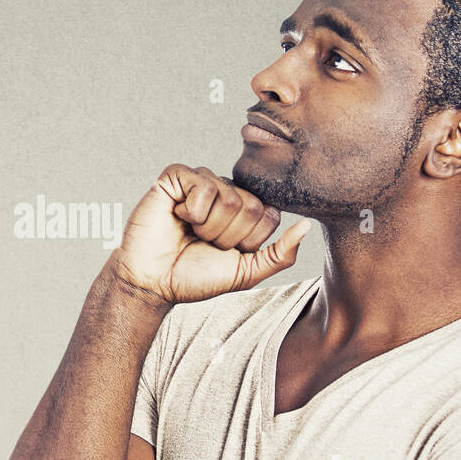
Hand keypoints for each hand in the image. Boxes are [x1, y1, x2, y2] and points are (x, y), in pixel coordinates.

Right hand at [106, 163, 311, 304]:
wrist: (152, 283)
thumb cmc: (194, 278)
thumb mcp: (245, 272)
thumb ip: (280, 254)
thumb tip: (308, 226)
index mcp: (243, 210)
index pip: (269, 215)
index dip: (247, 241)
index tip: (224, 252)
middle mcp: (225, 191)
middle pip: (250, 206)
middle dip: (226, 236)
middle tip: (202, 242)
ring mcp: (200, 182)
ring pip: (228, 196)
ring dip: (207, 226)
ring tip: (188, 231)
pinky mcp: (175, 177)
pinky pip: (202, 185)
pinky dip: (192, 210)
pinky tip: (177, 215)